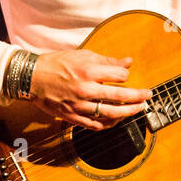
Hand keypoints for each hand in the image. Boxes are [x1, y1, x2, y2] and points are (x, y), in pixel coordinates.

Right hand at [29, 49, 152, 129]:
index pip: (119, 76)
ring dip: (128, 112)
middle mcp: (85, 89)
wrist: (32, 78)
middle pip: (120, 97)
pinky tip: (116, 120)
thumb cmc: (56, 64)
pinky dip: (108, 123)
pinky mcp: (73, 117)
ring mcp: (79, 105)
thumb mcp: (81, 55)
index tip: (124, 77)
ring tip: (138, 109)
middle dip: (138, 97)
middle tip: (148, 96)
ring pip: (111, 113)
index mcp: (88, 71)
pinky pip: (95, 124)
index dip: (125, 76)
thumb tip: (127, 62)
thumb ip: (106, 61)